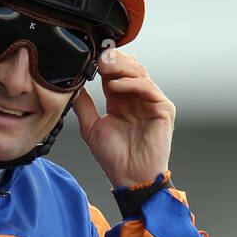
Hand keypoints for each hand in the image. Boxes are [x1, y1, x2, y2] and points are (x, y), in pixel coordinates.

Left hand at [71, 48, 175, 189]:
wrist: (131, 178)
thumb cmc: (115, 158)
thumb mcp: (91, 127)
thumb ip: (83, 106)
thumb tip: (72, 87)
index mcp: (121, 100)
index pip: (114, 72)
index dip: (102, 63)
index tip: (89, 58)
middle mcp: (136, 98)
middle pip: (128, 67)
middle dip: (112, 60)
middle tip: (98, 58)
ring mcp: (151, 102)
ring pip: (139, 73)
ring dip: (120, 67)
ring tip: (105, 67)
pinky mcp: (163, 109)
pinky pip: (148, 88)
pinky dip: (132, 83)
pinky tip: (116, 85)